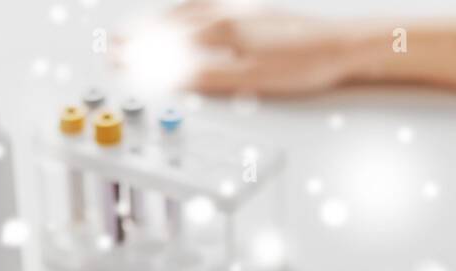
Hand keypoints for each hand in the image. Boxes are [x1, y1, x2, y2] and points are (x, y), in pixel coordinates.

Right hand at [136, 2, 377, 95]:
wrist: (342, 45)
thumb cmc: (304, 63)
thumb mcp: (253, 79)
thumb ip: (209, 76)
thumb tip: (170, 77)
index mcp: (224, 29)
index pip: (170, 44)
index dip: (140, 54)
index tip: (114, 59)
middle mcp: (228, 13)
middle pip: (173, 24)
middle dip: (142, 36)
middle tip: (113, 46)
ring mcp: (240, 9)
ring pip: (189, 11)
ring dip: (160, 21)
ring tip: (138, 30)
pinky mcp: (252, 10)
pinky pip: (208, 5)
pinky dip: (188, 10)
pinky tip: (186, 15)